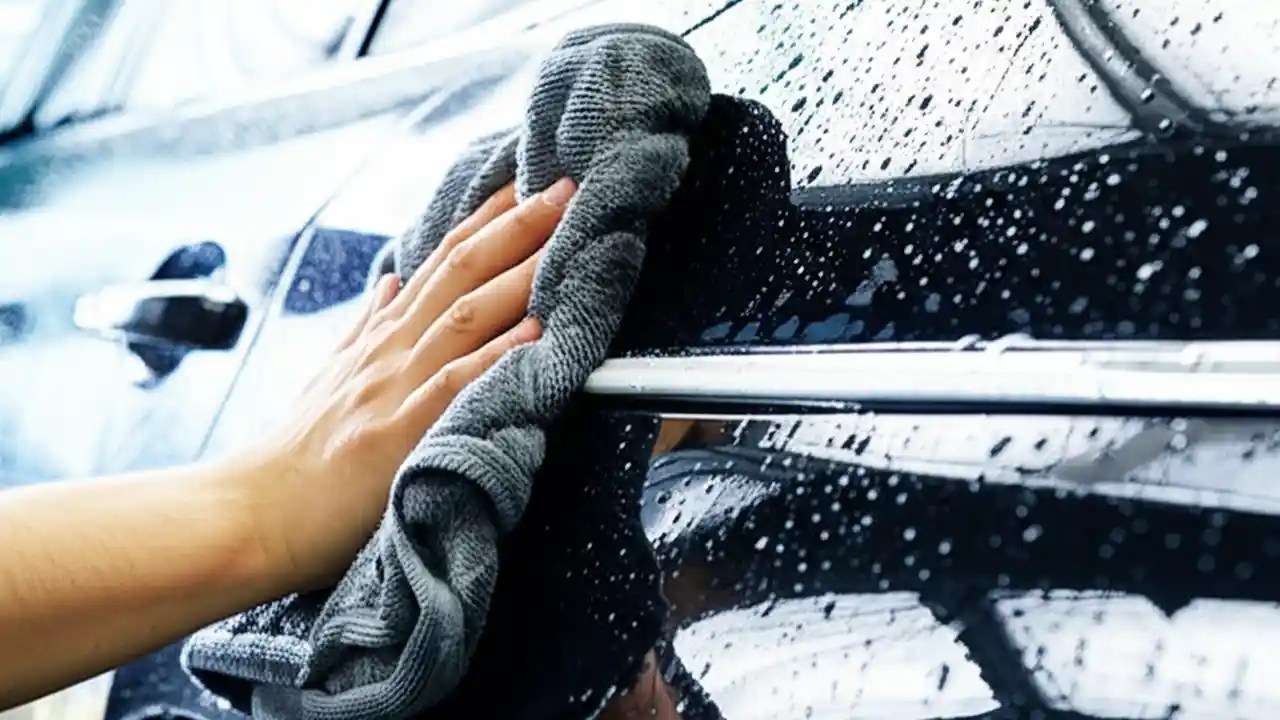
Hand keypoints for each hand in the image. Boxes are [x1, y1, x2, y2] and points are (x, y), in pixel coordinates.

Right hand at [242, 178, 576, 589]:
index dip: (487, 219)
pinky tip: (533, 332)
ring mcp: (393, 389)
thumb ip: (367, 326)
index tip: (528, 182)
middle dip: (516, 226)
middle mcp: (390, 352)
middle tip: (564, 187)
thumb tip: (394, 282)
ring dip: (519, 273)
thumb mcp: (330, 375)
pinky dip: (495, 356)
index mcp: (380, 338)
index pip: (442, 261)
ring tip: (564, 238)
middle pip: (460, 272)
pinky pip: (454, 387)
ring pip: (465, 316)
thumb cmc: (295, 453)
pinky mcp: (397, 437)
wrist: (251, 513)